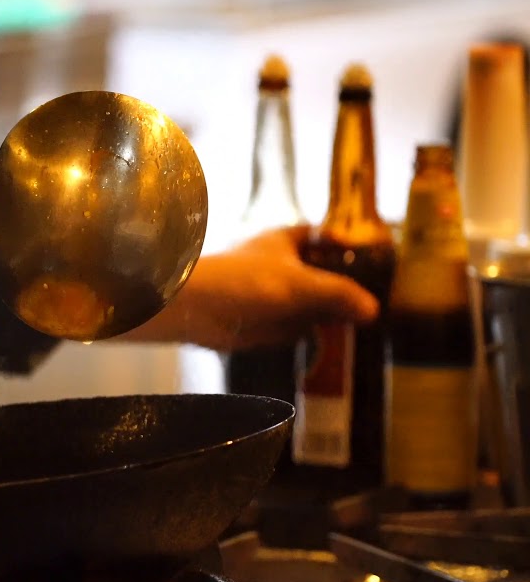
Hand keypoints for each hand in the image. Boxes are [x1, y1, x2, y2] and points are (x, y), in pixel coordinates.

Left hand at [119, 224, 380, 350]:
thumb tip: (372, 310)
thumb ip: (338, 295)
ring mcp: (276, 296)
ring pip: (316, 304)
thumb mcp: (301, 284)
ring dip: (337, 315)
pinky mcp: (269, 323)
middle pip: (325, 274)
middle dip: (349, 288)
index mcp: (288, 241)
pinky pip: (302, 328)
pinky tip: (346, 344)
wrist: (197, 310)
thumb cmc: (245, 282)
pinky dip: (320, 335)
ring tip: (374, 326)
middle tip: (385, 300)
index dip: (350, 245)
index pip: (327, 236)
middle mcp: (284, 265)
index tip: (379, 259)